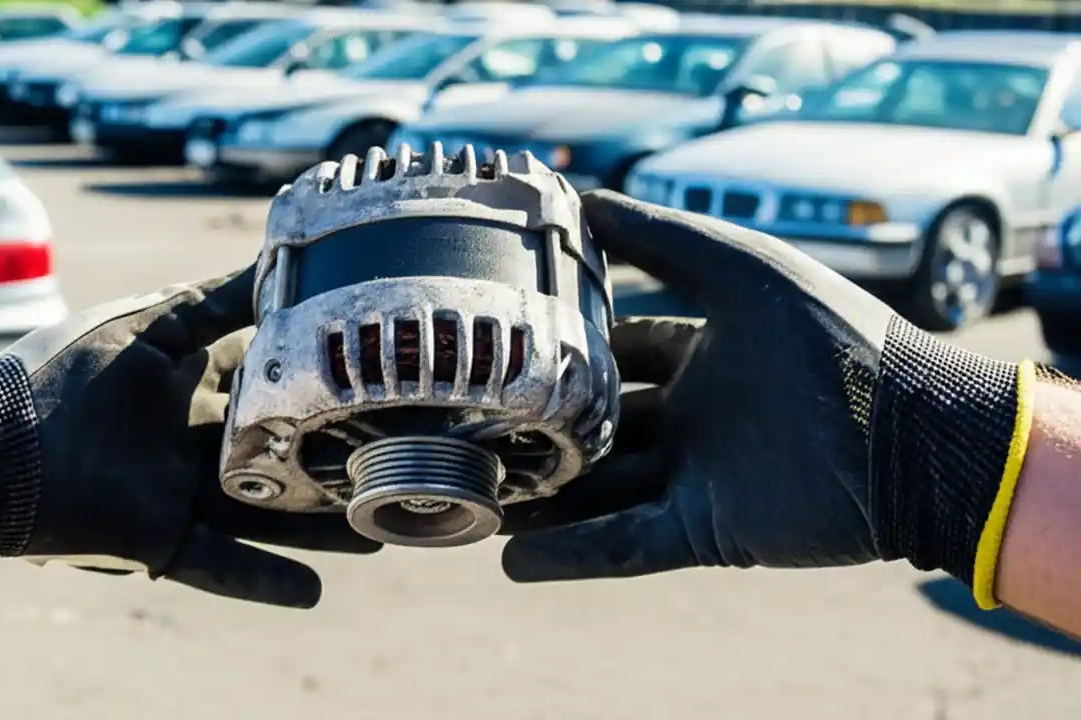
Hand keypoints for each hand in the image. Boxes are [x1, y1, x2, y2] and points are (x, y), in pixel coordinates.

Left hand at [0, 266, 377, 607]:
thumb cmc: (66, 372)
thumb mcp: (153, 324)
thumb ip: (217, 300)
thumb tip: (281, 260)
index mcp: (192, 387)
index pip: (271, 391)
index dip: (319, 392)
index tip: (374, 390)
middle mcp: (195, 443)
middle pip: (280, 459)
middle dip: (332, 469)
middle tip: (393, 471)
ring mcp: (181, 495)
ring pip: (267, 515)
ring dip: (319, 531)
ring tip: (378, 537)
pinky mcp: (159, 538)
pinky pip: (223, 565)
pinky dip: (264, 580)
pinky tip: (312, 592)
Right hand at [502, 191, 1035, 607]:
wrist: (912, 430)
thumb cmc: (831, 336)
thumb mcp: (736, 267)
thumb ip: (661, 236)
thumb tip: (581, 200)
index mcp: (702, 357)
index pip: (618, 356)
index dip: (566, 354)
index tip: (505, 349)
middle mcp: (694, 420)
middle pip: (599, 430)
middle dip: (541, 434)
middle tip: (473, 434)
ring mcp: (698, 480)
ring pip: (599, 494)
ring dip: (541, 503)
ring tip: (473, 504)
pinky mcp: (708, 533)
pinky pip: (626, 545)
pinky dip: (573, 555)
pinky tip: (514, 560)